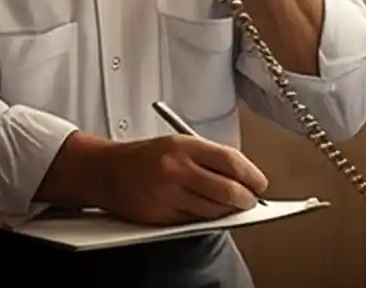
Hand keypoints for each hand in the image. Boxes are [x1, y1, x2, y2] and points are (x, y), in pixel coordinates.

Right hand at [94, 135, 268, 225]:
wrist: (105, 171)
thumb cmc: (142, 157)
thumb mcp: (176, 145)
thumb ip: (207, 158)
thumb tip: (241, 176)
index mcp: (184, 146)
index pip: (231, 161)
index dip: (252, 175)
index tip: (260, 183)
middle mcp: (177, 169)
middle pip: (228, 190)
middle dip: (246, 200)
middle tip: (251, 201)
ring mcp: (169, 194)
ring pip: (214, 210)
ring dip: (228, 212)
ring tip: (231, 207)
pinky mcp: (161, 215)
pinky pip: (195, 221)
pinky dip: (206, 218)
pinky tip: (207, 211)